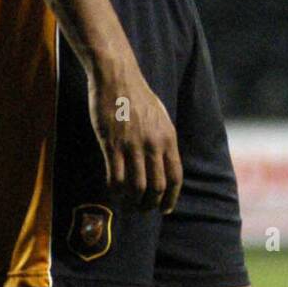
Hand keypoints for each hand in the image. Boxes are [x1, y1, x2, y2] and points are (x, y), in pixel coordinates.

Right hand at [87, 61, 182, 213]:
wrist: (116, 76)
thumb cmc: (136, 95)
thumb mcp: (159, 117)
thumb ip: (162, 140)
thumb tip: (162, 163)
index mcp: (168, 138)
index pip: (175, 177)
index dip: (171, 198)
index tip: (165, 209)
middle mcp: (153, 144)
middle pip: (157, 187)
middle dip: (150, 204)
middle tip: (142, 209)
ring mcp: (132, 146)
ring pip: (137, 187)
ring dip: (132, 202)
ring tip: (127, 205)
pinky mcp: (112, 145)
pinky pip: (116, 177)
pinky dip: (115, 190)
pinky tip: (113, 191)